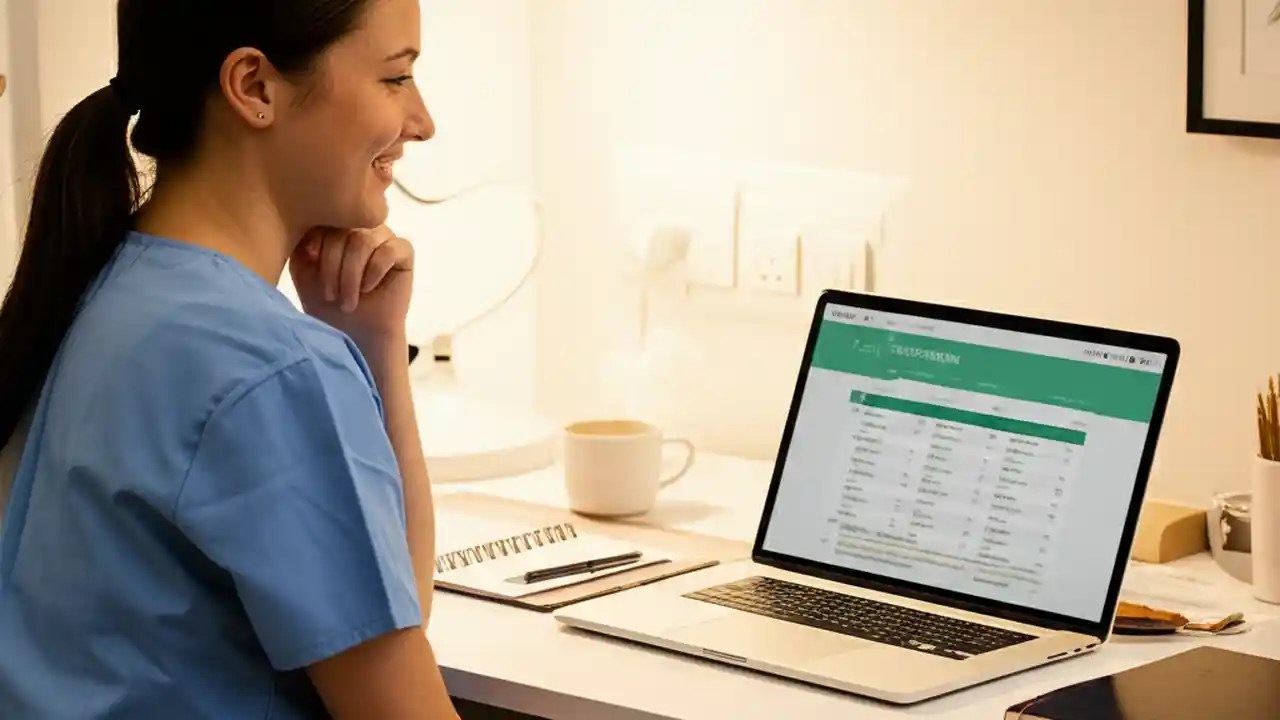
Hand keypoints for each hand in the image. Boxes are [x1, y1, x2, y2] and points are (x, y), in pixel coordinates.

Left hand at [289, 226, 413, 345]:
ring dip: (352, 274)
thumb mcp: (304, 272)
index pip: (325, 217)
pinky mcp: (404, 251)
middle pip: (344, 229)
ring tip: (348, 300)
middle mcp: (360, 226)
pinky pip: (389, 250)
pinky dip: (374, 271)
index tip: (310, 260)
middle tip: (330, 296)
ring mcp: (383, 237)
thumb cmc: (327, 304)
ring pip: (364, 240)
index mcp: (334, 225)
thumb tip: (309, 229)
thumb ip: (301, 245)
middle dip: (333, 265)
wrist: (354, 334)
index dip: (317, 238)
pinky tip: (368, 289)